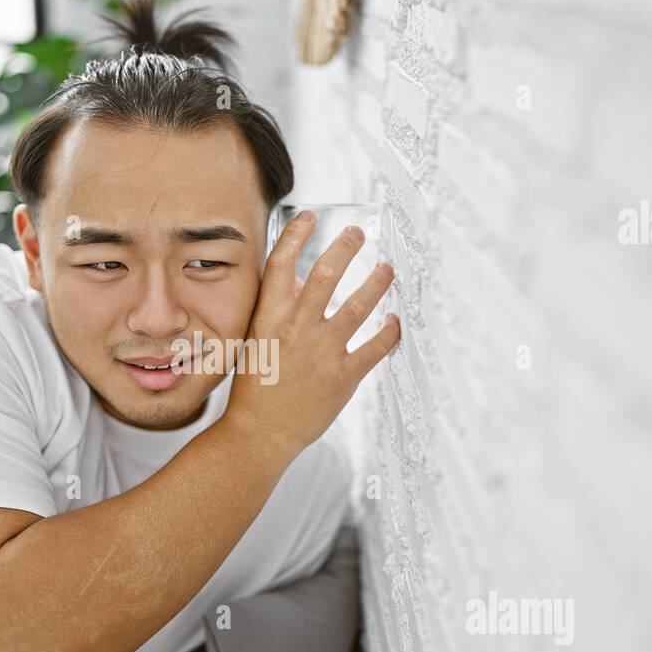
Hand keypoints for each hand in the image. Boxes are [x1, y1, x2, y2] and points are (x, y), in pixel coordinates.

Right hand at [222, 210, 400, 457]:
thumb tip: (297, 280)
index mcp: (269, 318)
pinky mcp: (343, 376)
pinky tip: (396, 320)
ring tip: (388, 269)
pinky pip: (376, 347)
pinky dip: (391, 331)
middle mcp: (296, 329)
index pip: (281, 265)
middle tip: (358, 233)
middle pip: (325, 274)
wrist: (259, 434)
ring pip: (357, 305)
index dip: (296, 235)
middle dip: (345, 247)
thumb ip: (276, 310)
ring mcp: (321, 352)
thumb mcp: (257, 341)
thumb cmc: (255, 388)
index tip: (311, 218)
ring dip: (377, 282)